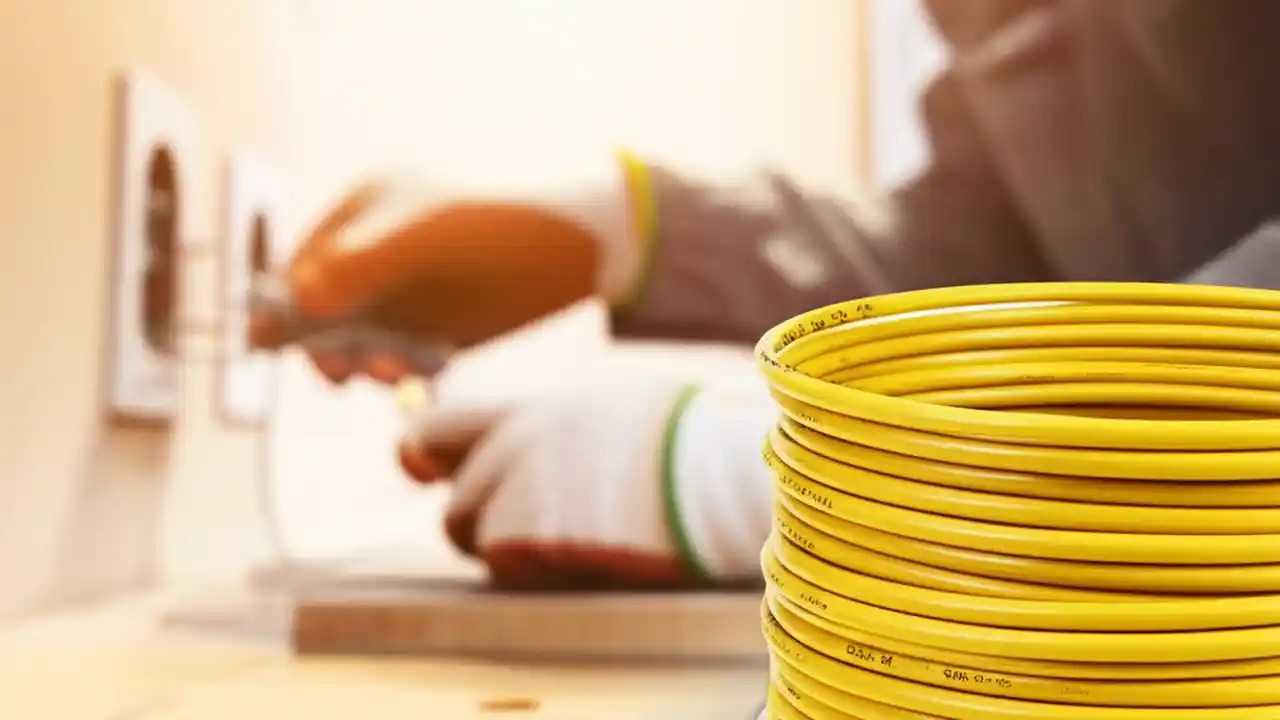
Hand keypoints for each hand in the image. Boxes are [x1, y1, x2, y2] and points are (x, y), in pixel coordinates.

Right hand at [252, 170, 634, 384]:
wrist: (579, 250)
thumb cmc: (501, 230)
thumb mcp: (423, 242)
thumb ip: (358, 267)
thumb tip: (295, 300)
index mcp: (364, 215)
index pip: (302, 266)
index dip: (284, 306)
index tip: (274, 344)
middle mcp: (378, 256)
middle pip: (323, 312)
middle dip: (326, 344)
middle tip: (342, 372)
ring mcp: (408, 294)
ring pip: (360, 342)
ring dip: (366, 362)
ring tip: (397, 368)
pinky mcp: (438, 330)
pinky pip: (400, 359)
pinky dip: (402, 371)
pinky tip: (422, 372)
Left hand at [398, 380, 775, 590]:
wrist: (716, 475)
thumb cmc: (690, 447)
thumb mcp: (619, 414)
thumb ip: (560, 434)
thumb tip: (518, 450)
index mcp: (537, 411)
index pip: (442, 427)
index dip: (424, 452)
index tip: (418, 467)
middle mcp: (514, 445)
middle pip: (459, 507)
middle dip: (487, 532)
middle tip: (544, 542)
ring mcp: (515, 489)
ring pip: (480, 543)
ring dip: (519, 559)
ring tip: (588, 545)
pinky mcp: (524, 535)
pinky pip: (508, 570)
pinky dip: (541, 577)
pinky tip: (592, 559)